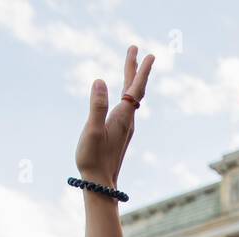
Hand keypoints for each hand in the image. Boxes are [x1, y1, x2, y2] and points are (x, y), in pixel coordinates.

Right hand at [76, 44, 154, 186]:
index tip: (147, 53)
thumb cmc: (93, 158)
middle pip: (135, 90)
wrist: (100, 184)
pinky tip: (124, 96)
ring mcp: (125, 128)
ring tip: (131, 66)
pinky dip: (127, 94)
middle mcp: (128, 121)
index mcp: (122, 117)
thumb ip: (96, 105)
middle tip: (136, 50)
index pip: (135, 88)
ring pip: (132, 98)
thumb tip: (100, 80)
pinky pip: (127, 107)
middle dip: (135, 69)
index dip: (140, 70)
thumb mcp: (91, 130)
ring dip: (132, 80)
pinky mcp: (121, 134)